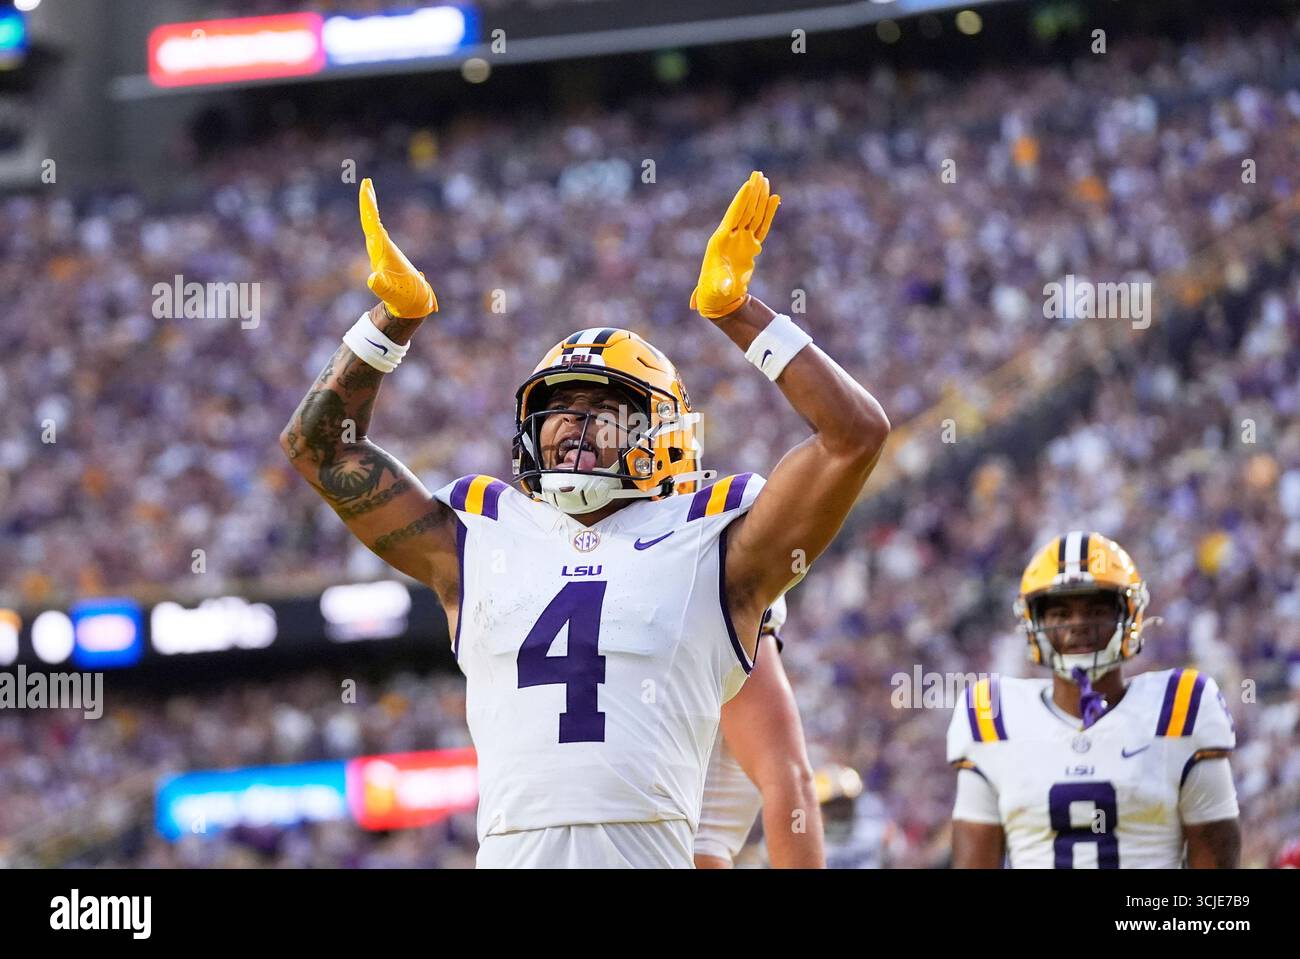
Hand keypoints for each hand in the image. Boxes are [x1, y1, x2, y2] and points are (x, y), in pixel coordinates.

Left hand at [359, 178, 437, 318]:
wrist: (406, 306)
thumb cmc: (403, 297)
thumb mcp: (392, 291)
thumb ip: (381, 286)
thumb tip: (371, 280)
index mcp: (379, 251)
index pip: (371, 223)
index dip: (369, 205)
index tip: (366, 187)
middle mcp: (377, 248)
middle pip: (369, 220)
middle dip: (368, 201)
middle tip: (366, 182)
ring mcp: (381, 251)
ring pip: (372, 224)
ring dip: (370, 208)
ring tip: (369, 191)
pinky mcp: (387, 254)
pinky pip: (379, 231)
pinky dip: (377, 219)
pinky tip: (376, 216)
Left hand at [690, 170, 780, 318]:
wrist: (720, 296)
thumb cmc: (714, 292)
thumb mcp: (717, 289)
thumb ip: (722, 285)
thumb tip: (726, 287)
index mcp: (720, 240)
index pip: (734, 215)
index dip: (742, 200)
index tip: (748, 184)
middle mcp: (732, 236)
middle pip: (745, 210)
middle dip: (752, 193)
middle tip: (759, 174)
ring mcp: (742, 240)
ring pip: (754, 215)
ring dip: (760, 198)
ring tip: (765, 180)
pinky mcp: (751, 245)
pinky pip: (762, 226)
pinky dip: (768, 214)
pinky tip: (774, 200)